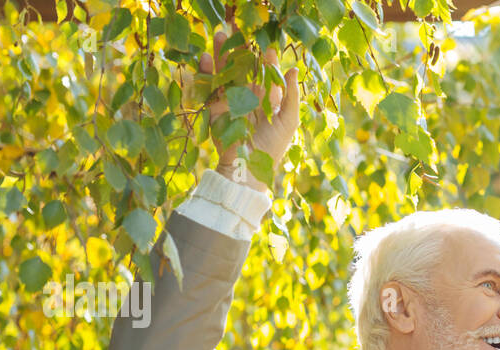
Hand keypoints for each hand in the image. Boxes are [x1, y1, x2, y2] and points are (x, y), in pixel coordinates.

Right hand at [198, 31, 300, 193]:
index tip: (266, 45)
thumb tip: (294, 69)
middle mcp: (248, 99)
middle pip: (243, 70)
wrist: (247, 170)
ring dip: (221, 55)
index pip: (265, 75)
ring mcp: (230, 104)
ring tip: (220, 35)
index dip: (265, 60)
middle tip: (237, 29)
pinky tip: (204, 57)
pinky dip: (205, 72)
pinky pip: (209, 88)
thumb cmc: (272, 148)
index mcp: (266, 102)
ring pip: (225, 74)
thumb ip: (291, 96)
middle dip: (240, 51)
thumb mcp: (288, 121)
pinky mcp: (214, 110)